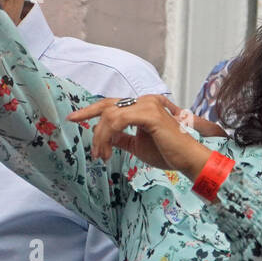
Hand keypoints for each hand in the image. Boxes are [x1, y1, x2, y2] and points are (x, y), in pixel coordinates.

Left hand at [67, 94, 212, 179]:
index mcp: (143, 106)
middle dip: (88, 116)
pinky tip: (108, 151)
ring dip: (100, 137)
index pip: (113, 104)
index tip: (74, 118)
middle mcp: (145, 101)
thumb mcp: (137, 145)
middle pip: (108, 105)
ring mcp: (147, 105)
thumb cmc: (167, 152)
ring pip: (110, 115)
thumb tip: (106, 137)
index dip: (92, 110)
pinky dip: (108, 136)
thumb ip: (122, 138)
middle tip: (75, 125)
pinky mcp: (149, 114)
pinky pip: (118, 121)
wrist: (187, 159)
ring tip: (101, 155)